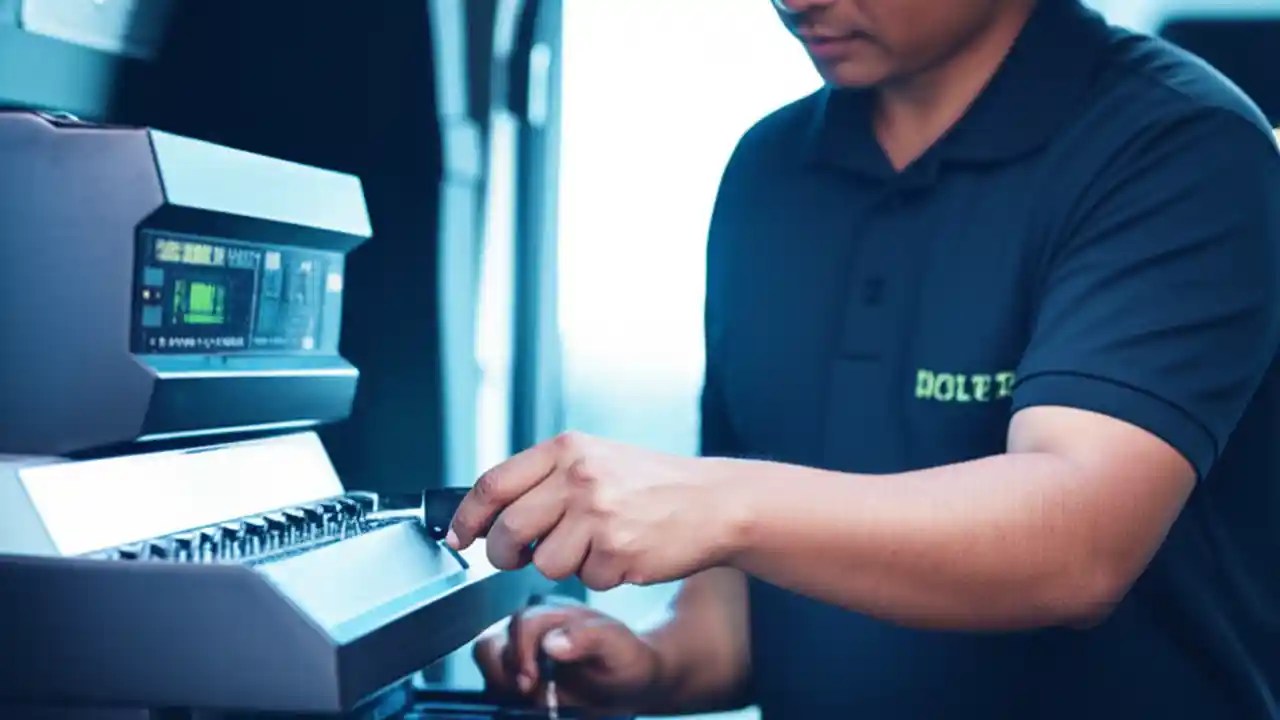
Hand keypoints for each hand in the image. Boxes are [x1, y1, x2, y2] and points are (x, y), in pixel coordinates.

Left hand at [447, 432, 740, 589]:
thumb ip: (545, 479)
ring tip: (595, 545)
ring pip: (543, 563)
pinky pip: (584, 580)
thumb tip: (487, 512)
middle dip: (503, 554)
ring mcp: (598, 514)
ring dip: (562, 566)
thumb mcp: (595, 460)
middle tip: (515, 557)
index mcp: (567, 449)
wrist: (714, 501)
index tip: (458, 536)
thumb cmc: (652, 484)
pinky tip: (624, 554)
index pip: (493, 483)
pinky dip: (600, 576)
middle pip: (508, 529)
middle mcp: (579, 476)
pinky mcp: (618, 550)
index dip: (467, 517)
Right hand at [472, 595, 660, 711]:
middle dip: (504, 673)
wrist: (632, 679)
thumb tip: (552, 643)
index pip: (521, 625)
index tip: (531, 684)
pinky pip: (495, 682)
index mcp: (554, 612)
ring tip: (532, 698)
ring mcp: (522, 651)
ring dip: (503, 685)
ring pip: (488, 662)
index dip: (520, 655)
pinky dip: (506, 695)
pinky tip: (533, 701)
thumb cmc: (626, 659)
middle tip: (529, 694)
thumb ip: (590, 637)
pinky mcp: (518, 673)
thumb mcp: (618, 646)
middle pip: (492, 643)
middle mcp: (532, 628)